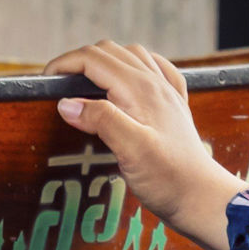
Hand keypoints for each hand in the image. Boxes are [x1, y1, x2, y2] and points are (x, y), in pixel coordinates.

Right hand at [49, 41, 241, 249]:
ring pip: (131, 55)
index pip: (94, 59)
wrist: (202, 198)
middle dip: (79, 60)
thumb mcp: (131, 151)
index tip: (45, 82)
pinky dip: (133, 67)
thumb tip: (67, 103)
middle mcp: (155, 84)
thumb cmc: (169, 179)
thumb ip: (101, 120)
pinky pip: (154, 70)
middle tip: (58, 84)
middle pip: (110, 51)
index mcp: (141, 90)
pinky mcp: (173, 107)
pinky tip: (128, 80)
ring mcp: (167, 93)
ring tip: (84, 81)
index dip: (65, 64)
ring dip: (104, 60)